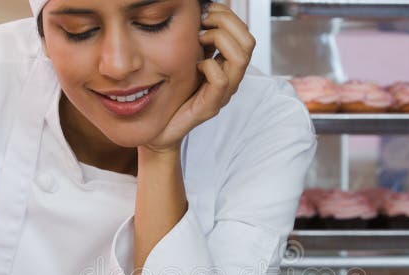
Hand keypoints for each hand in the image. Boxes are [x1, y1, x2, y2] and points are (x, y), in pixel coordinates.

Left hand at [143, 3, 255, 152]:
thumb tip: (200, 11)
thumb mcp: (186, 59)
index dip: (228, 16)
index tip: (205, 10)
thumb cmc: (172, 93)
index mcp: (227, 65)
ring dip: (219, 39)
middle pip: (248, 42)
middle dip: (225, 22)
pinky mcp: (210, 106)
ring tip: (199, 38)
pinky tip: (195, 65)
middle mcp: (231, 78)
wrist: (160, 128)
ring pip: (240, 58)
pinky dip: (209, 66)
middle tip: (201, 21)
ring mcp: (223, 93)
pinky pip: (221, 80)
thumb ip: (198, 40)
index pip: (245, 34)